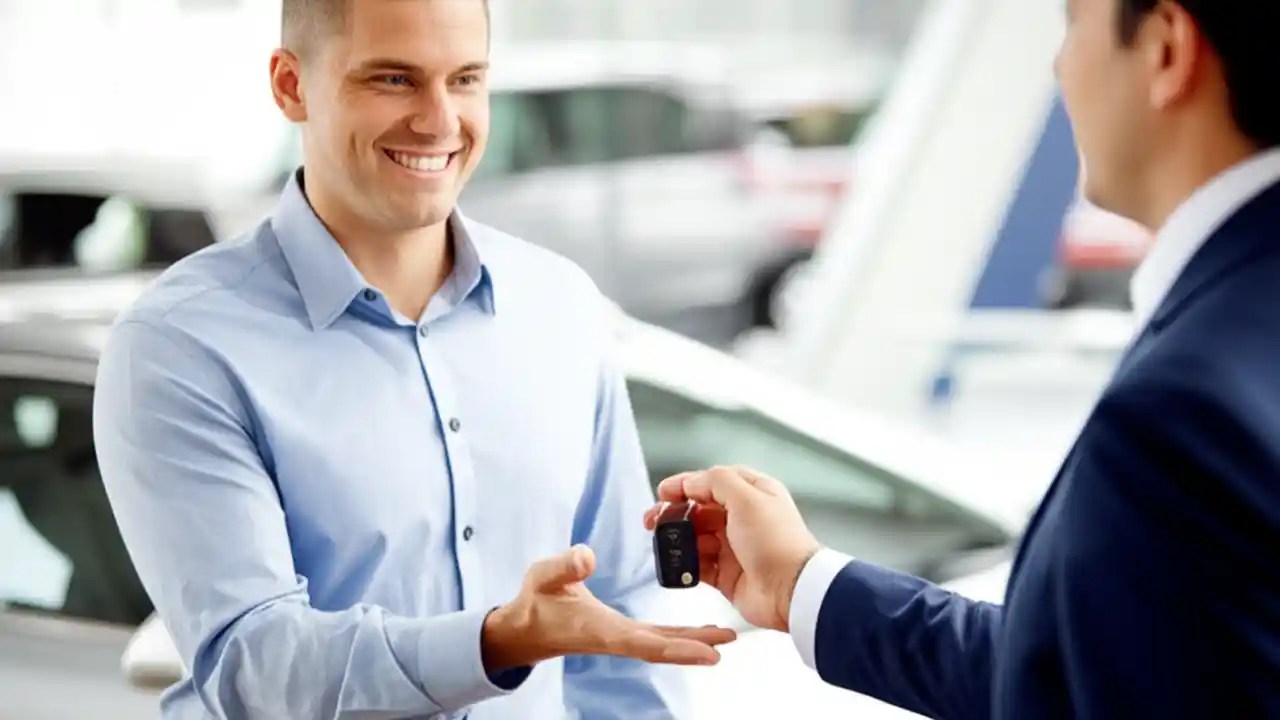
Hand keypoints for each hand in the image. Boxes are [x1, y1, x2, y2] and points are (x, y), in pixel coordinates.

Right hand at [482, 544, 735, 672]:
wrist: (527, 627)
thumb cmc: (536, 601)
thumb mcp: (543, 577)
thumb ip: (563, 567)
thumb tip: (586, 557)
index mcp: (602, 630)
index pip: (645, 643)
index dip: (678, 649)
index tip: (708, 652)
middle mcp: (617, 639)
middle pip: (663, 648)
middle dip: (696, 646)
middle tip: (729, 640)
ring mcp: (621, 638)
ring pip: (665, 644)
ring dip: (695, 641)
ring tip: (728, 636)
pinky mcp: (623, 632)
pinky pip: (658, 636)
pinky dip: (683, 636)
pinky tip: (703, 632)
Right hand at [644, 466, 820, 632]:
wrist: (791, 591)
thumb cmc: (778, 542)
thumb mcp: (747, 497)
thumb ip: (715, 481)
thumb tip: (690, 482)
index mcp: (754, 494)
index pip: (712, 482)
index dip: (686, 484)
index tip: (663, 492)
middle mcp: (744, 519)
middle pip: (700, 510)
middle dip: (675, 513)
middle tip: (654, 519)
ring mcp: (734, 548)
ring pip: (695, 538)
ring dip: (679, 540)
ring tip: (667, 543)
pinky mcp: (727, 575)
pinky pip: (697, 566)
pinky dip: (685, 565)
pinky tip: (679, 564)